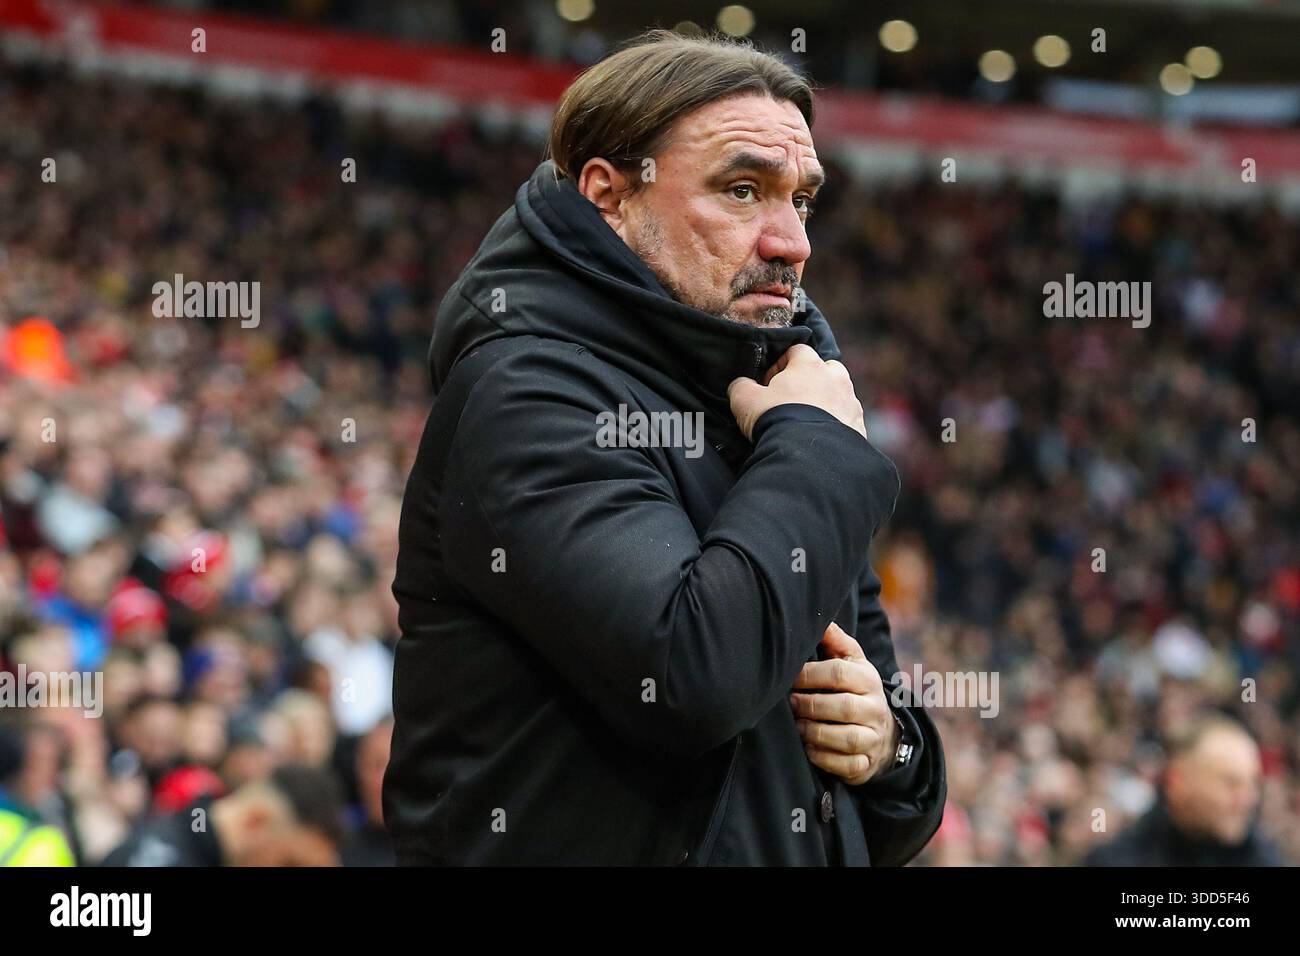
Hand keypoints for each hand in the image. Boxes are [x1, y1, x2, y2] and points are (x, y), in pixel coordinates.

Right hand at [727, 344, 866, 440]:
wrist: (806, 456)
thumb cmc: (775, 419)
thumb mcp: (745, 400)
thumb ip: (741, 386)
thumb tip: (741, 384)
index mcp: (810, 366)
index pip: (797, 351)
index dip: (781, 365)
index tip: (770, 383)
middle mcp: (836, 379)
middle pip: (826, 369)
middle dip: (811, 380)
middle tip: (793, 400)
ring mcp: (851, 403)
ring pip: (839, 395)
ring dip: (826, 403)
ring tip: (808, 423)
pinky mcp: (859, 427)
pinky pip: (848, 420)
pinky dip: (837, 426)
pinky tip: (821, 439)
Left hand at [789, 622, 897, 785]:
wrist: (884, 733)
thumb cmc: (857, 691)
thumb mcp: (853, 663)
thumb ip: (836, 642)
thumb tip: (821, 620)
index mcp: (868, 679)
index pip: (840, 673)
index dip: (810, 675)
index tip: (790, 678)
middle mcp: (875, 709)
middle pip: (844, 707)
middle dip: (811, 705)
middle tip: (791, 704)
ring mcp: (873, 738)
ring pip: (847, 738)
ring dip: (816, 733)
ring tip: (799, 727)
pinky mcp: (867, 764)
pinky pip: (847, 765)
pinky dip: (825, 758)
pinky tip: (810, 749)